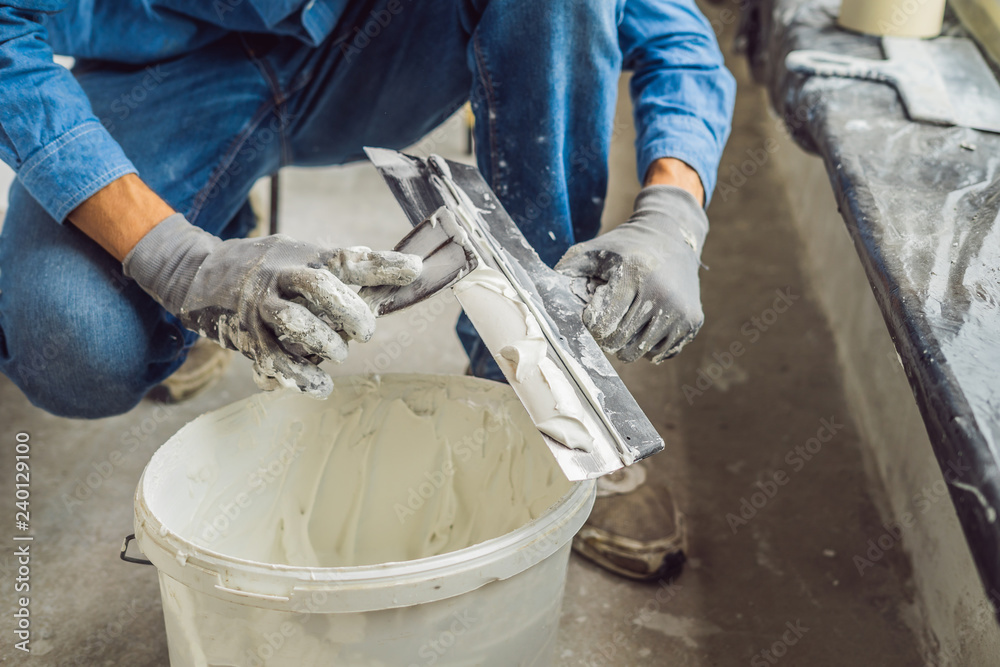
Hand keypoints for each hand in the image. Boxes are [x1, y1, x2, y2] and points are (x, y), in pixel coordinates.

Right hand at [124, 214, 420, 396]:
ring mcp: (261, 306)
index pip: (349, 258)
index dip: (384, 264)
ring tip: (338, 354)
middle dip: (349, 309)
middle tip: (366, 331)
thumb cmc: (270, 269)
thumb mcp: (305, 258)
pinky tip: (321, 387)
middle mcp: (282, 276)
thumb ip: (350, 274)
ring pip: (294, 321)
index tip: (415, 268)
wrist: (199, 276)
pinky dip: (300, 377)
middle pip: (319, 285)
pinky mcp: (247, 336)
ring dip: (324, 342)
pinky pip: (274, 359)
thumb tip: (407, 275)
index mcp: (305, 256)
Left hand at [555, 185, 707, 362]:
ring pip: (640, 352)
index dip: (592, 325)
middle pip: (620, 341)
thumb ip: (568, 269)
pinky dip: (648, 347)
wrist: (672, 236)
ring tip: (624, 325)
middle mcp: (660, 294)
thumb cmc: (626, 246)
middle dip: (607, 338)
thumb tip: (541, 292)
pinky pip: (660, 353)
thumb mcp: (595, 249)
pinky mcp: (692, 321)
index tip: (592, 316)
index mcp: (633, 274)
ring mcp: (680, 310)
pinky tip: (645, 327)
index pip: (603, 324)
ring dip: (625, 346)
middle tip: (606, 326)